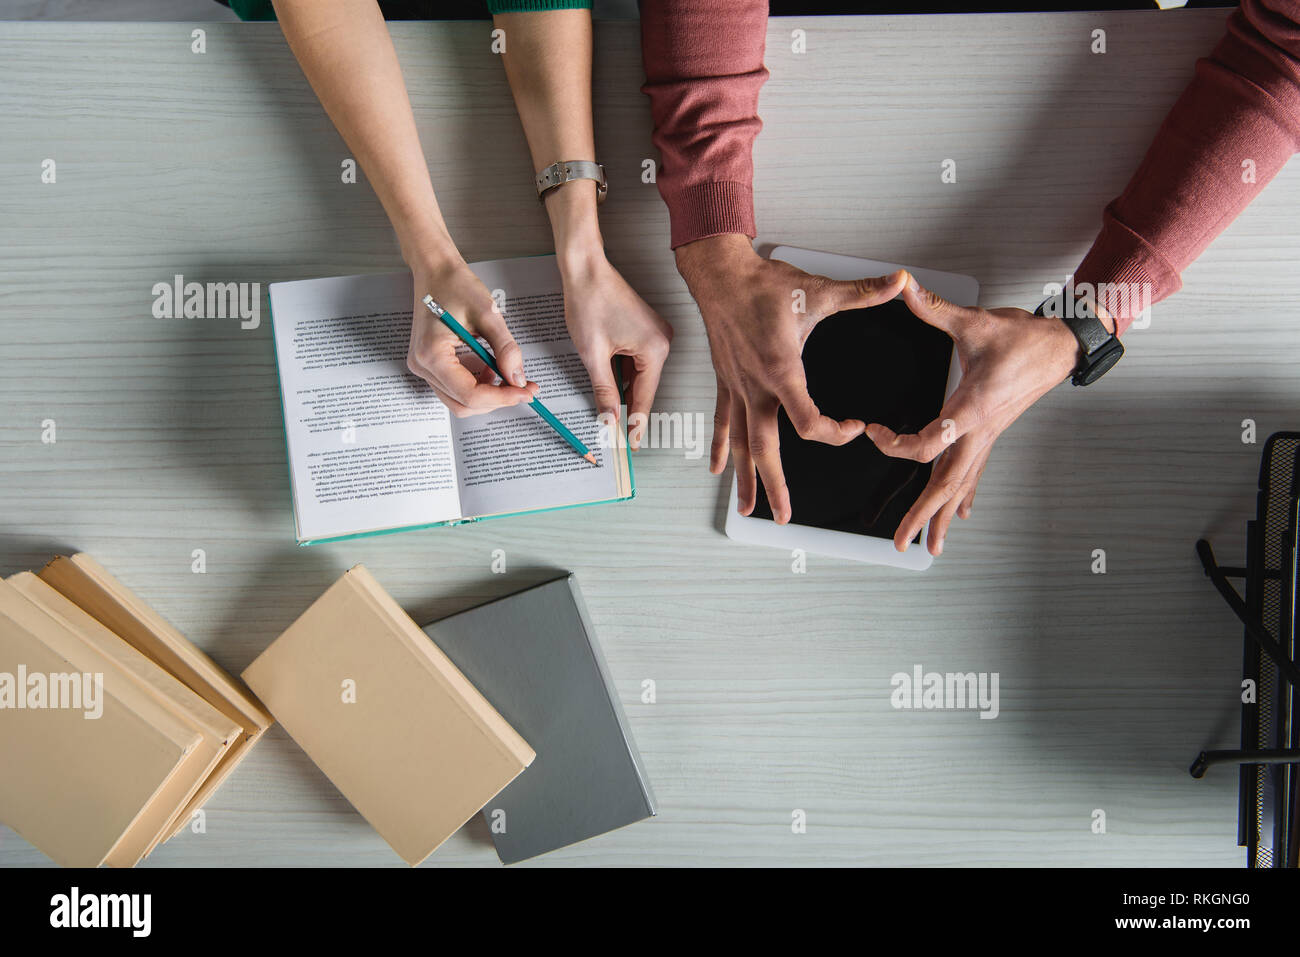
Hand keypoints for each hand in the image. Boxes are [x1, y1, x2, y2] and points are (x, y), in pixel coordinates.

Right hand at [407, 256, 539, 415]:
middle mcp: (422, 365)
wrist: (435, 270)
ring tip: (508, 374)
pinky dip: (478, 385)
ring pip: (460, 400)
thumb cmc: (455, 285)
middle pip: (464, 404)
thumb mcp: (488, 314)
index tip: (526, 391)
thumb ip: (506, 349)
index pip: (470, 394)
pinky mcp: (429, 365)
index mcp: (432, 353)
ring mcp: (423, 367)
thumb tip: (518, 378)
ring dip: (488, 394)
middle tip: (525, 387)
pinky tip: (490, 368)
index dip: (502, 397)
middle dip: (497, 399)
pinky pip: (455, 388)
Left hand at [560, 255, 673, 448]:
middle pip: (645, 387)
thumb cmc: (589, 302)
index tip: (631, 444)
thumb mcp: (593, 355)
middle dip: (630, 408)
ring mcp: (656, 334)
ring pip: (640, 375)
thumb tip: (610, 419)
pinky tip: (611, 384)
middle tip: (618, 435)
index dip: (636, 423)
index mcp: (655, 349)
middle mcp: (662, 342)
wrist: (585, 269)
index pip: (645, 397)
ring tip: (612, 413)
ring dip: (625, 390)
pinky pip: (637, 360)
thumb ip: (604, 391)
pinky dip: (624, 373)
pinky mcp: (646, 329)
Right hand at [674, 234, 908, 523]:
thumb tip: (901, 281)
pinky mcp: (726, 382)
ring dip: (744, 478)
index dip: (833, 434)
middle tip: (783, 516)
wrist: (720, 274)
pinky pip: (723, 423)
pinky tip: (719, 471)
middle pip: (764, 447)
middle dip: (774, 485)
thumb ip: (863, 292)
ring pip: (740, 443)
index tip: (855, 429)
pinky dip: (721, 449)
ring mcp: (737, 387)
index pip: (807, 422)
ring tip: (747, 510)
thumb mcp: (819, 290)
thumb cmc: (764, 284)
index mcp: (781, 369)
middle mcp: (756, 386)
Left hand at [865, 276, 1097, 555]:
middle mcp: (979, 430)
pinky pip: (974, 473)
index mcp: (971, 407)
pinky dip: (963, 497)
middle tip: (902, 543)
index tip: (873, 433)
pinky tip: (961, 516)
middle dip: (924, 514)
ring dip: (943, 517)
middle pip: (947, 483)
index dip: (898, 445)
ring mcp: (987, 437)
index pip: (930, 442)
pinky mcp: (991, 434)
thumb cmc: (1020, 336)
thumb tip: (903, 285)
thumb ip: (934, 307)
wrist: (1061, 345)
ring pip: (961, 486)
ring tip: (929, 549)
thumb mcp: (974, 321)